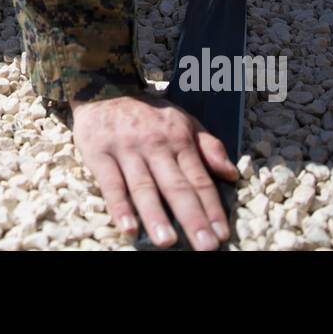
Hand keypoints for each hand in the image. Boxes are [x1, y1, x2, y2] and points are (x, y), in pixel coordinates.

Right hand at [71, 93, 237, 249]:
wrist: (104, 87)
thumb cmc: (148, 112)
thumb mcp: (184, 120)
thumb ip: (209, 147)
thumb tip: (232, 174)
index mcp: (178, 139)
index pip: (199, 179)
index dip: (211, 208)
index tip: (222, 234)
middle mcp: (155, 146)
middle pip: (176, 187)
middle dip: (192, 218)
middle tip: (205, 246)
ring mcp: (127, 150)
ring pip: (144, 187)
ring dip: (156, 216)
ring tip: (167, 242)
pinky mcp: (100, 153)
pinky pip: (111, 183)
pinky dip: (119, 206)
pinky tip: (128, 227)